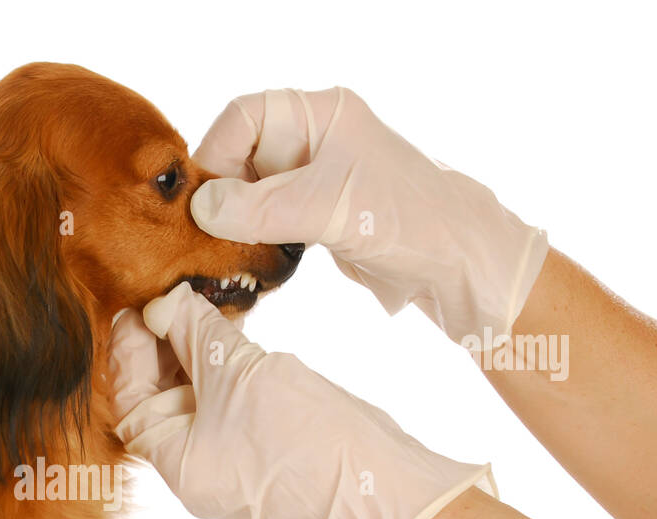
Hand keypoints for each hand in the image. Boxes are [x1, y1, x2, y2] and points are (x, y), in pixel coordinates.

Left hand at [109, 283, 495, 518]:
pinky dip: (226, 375)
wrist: (383, 483)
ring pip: (199, 406)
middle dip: (162, 351)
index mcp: (179, 468)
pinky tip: (234, 335)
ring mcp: (234, 469)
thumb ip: (196, 334)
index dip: (128, 354)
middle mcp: (199, 475)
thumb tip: (167, 303)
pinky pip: (232, 412)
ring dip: (196, 358)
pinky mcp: (266, 457)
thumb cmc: (306, 436)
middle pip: (161, 405)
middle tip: (168, 301)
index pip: (130, 405)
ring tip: (202, 309)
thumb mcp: (239, 372)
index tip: (139, 309)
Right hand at [190, 87, 547, 345]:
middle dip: (221, 197)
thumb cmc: (408, 220)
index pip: (244, 118)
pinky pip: (264, 223)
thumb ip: (264, 208)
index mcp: (320, 115)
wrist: (455, 264)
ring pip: (248, 195)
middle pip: (239, 157)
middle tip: (206, 237)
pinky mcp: (313, 217)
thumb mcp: (330, 209)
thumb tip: (203, 208)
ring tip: (225, 256)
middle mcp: (312, 140)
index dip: (216, 155)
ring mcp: (311, 180)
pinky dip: (251, 243)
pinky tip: (248, 266)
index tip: (201, 201)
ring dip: (234, 226)